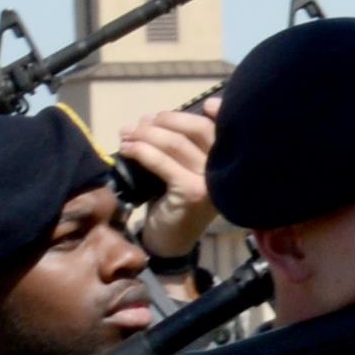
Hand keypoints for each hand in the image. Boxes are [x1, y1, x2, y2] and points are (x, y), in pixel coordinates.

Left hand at [118, 99, 218, 259]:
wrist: (171, 244)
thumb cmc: (176, 205)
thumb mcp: (182, 171)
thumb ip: (178, 146)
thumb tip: (150, 117)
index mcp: (228, 163)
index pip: (216, 127)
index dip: (205, 112)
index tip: (181, 109)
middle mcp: (226, 171)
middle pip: (196, 129)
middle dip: (164, 120)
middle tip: (139, 123)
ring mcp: (210, 182)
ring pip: (175, 144)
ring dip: (145, 134)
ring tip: (126, 134)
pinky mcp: (191, 192)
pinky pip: (161, 161)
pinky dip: (141, 151)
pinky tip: (127, 149)